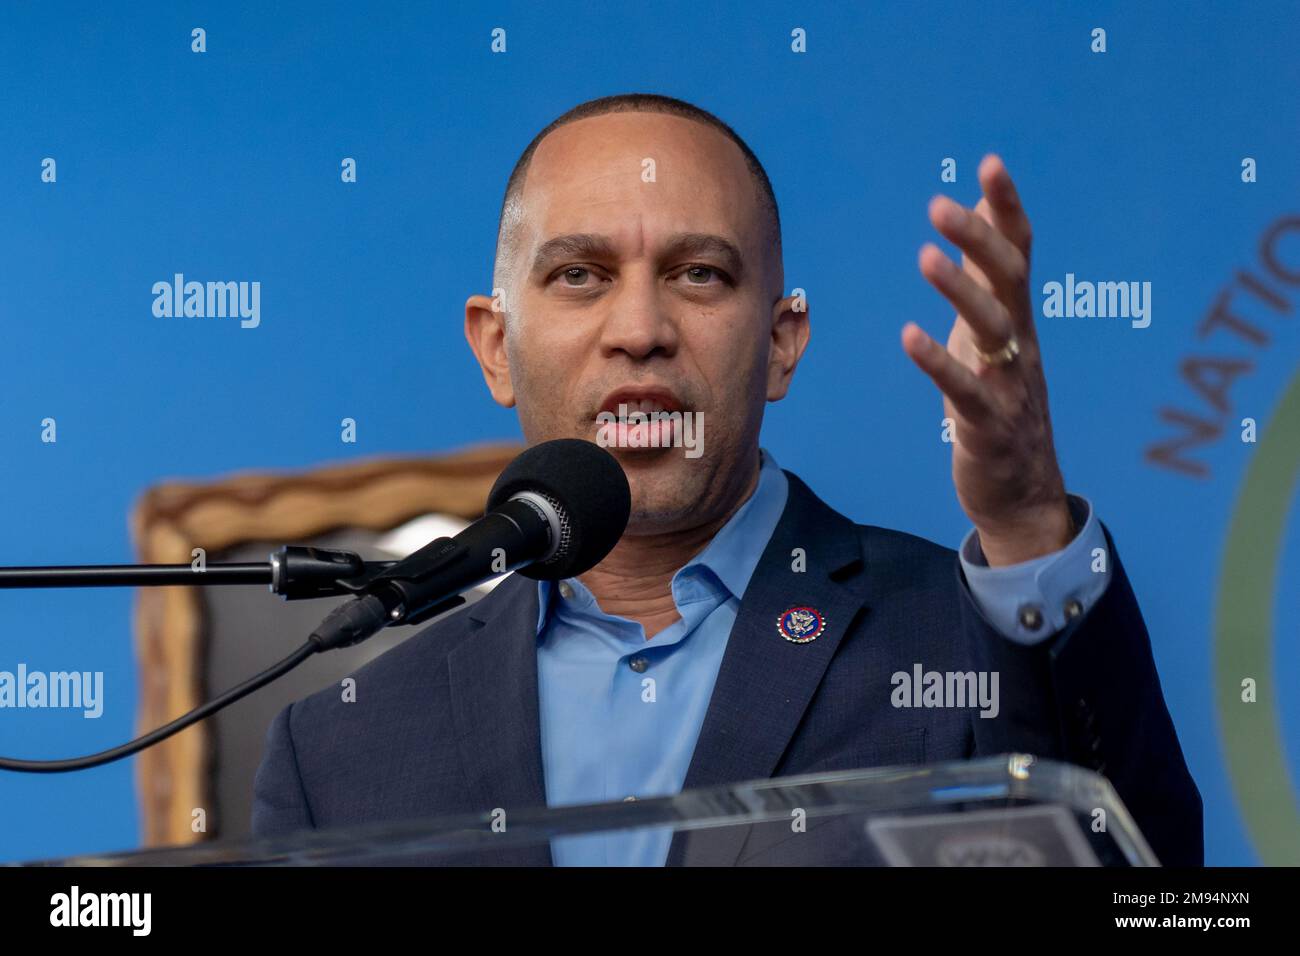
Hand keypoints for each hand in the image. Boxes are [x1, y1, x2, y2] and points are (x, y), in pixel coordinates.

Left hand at [902, 154, 1071, 566]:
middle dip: (981, 239)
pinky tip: (909, 336)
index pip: (1020, 253)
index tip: (990, 163)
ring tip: (926, 256)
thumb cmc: (999, 406)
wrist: (1022, 494)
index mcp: (1017, 321)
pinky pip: (965, 390)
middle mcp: (1020, 346)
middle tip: (941, 205)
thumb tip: (973, 221)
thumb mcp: (988, 339)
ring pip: (992, 330)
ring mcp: (1009, 386)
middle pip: (1010, 281)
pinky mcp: (989, 426)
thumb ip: (982, 283)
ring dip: (960, 291)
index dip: (1006, 210)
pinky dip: (938, 362)